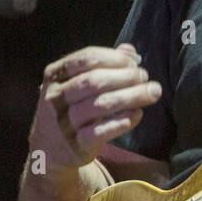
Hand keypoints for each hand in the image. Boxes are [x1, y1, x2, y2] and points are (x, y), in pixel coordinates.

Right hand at [31, 42, 162, 171]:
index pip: (86, 59)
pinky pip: (101, 132)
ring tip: (152, 92)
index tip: (134, 62)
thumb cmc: (70, 108)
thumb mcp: (76, 83)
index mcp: (55, 75)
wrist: (50, 149)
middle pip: (94, 82)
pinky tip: (138, 114)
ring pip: (100, 105)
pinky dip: (122, 122)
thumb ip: (102, 65)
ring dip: (131, 96)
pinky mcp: (76, 144)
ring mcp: (64, 122)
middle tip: (145, 77)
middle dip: (125, 77)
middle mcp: (55, 97)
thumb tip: (130, 51)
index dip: (114, 58)